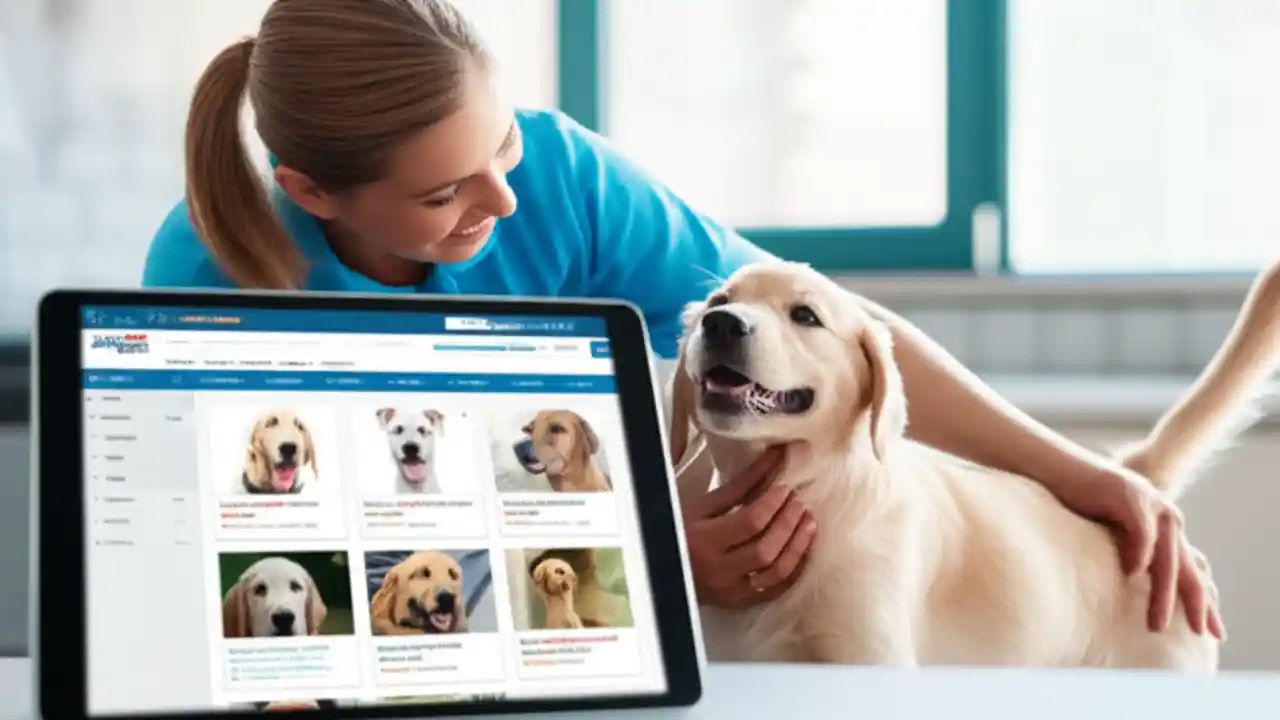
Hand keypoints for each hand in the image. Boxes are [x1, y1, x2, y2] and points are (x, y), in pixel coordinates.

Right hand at [682, 445, 816, 608]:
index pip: (750, 522)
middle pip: (766, 549)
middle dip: (789, 524)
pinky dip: (795, 569)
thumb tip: (775, 459)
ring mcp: (731, 591)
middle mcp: (719, 570)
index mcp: (705, 540)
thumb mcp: (704, 505)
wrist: (664, 569)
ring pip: (776, 573)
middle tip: (800, 504)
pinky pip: (776, 590)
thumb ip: (742, 484)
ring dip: (798, 547)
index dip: (773, 504)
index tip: (786, 489)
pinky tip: (803, 550)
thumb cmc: (682, 530)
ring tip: (809, 523)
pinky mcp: (741, 603)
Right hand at [1055, 467, 1223, 639]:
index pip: (1192, 569)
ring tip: (1157, 622)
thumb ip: (1129, 557)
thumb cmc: (1078, 505)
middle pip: (1187, 568)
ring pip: (1166, 556)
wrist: (1056, 470)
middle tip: (1198, 633)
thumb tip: (1133, 593)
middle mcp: (1165, 517)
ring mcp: (1151, 504)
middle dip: (1196, 604)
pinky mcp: (1130, 495)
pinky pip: (1142, 531)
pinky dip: (1140, 554)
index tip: (1210, 632)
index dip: (1204, 600)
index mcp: (1164, 530)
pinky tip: (1132, 573)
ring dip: (1163, 592)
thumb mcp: (1109, 537)